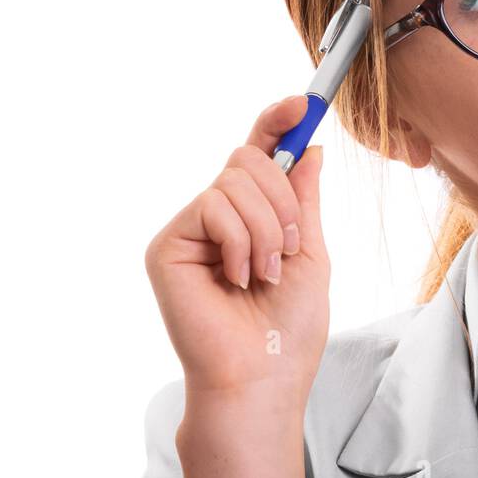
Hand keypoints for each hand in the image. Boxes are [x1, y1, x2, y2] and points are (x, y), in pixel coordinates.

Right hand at [144, 95, 329, 406]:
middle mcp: (215, 217)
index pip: (260, 156)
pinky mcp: (166, 244)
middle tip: (287, 249)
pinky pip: (212, 205)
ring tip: (264, 274)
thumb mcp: (309, 252)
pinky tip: (238, 278)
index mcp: (251, 217)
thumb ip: (302, 199)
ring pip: (233, 179)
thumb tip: (310, 148)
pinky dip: (240, 241)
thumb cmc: (289, 327)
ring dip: (265, 227)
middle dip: (282, 200)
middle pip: (248, 159)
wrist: (263, 375)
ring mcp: (189, 229)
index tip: (302, 103)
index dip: (277, 123)